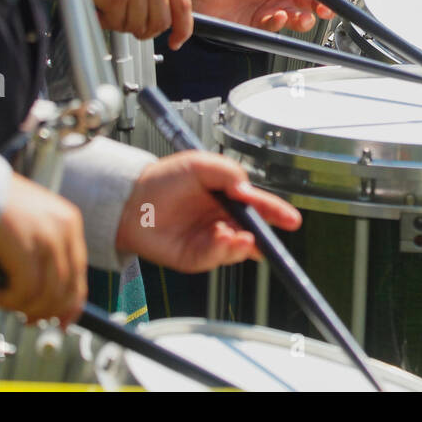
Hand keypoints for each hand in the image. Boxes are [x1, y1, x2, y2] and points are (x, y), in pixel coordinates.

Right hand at [0, 174, 86, 323]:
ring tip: (2, 300)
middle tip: (25, 318)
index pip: (79, 273)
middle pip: (67, 288)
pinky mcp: (24, 246)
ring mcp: (46, 237)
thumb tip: (41, 293)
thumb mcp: (27, 223)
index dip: (70, 303)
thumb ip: (40, 251)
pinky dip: (9, 299)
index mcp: (68, 221)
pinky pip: (25, 290)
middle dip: (46, 312)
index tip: (60, 320)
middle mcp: (63, 228)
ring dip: (22, 306)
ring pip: (47, 294)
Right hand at [78, 0, 193, 48]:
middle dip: (144, 30)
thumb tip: (161, 15)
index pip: (183, 4)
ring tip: (108, 6)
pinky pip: (116, 23)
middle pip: (161, 21)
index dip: (183, 28)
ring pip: (137, 25)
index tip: (177, 41)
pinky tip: (98, 5)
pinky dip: (104, 21)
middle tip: (127, 22)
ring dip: (120, 23)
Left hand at [116, 151, 301, 271]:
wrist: (130, 201)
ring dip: (242, 244)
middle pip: (253, 231)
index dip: (276, 213)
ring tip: (238, 236)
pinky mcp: (196, 257)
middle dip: (262, 235)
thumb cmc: (162, 180)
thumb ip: (227, 172)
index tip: (292, 220)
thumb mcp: (199, 164)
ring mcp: (210, 240)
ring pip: (237, 248)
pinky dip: (223, 250)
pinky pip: (216, 257)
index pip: (258, 206)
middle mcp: (222, 220)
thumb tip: (247, 190)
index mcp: (228, 197)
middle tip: (263, 235)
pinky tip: (221, 238)